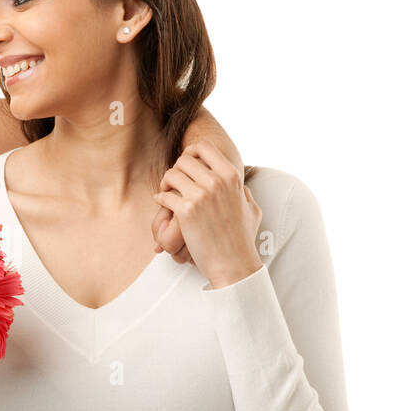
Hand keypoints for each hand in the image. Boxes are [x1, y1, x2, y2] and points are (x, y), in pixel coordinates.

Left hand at [151, 141, 263, 288]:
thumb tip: (239, 184)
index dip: (190, 153)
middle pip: (183, 160)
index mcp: (231, 176)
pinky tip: (162, 205)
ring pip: (171, 175)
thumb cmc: (241, 239)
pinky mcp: (186, 212)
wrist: (233, 263)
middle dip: (175, 170)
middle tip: (174, 183)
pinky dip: (160, 200)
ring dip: (165, 183)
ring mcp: (201, 196)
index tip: (186, 165)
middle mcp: (217, 182)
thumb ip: (243, 192)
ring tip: (166, 193)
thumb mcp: (250, 208)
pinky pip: (163, 196)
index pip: (204, 147)